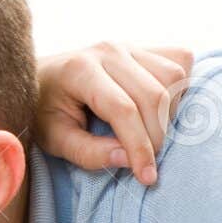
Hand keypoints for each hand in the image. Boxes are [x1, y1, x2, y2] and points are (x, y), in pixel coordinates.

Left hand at [36, 43, 193, 184]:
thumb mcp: (53, 139)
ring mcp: (128, 46)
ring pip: (173, 77)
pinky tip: (158, 108)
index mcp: (79, 71)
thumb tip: (128, 160)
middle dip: (156, 136)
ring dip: (169, 113)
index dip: (139, 146)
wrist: (42, 79)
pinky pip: (180, 61)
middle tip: (146, 162)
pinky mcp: (143, 47)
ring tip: (147, 133)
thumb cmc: (44, 111)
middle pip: (153, 95)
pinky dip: (178, 87)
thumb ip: (87, 152)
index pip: (123, 110)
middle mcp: (107, 52)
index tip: (146, 177)